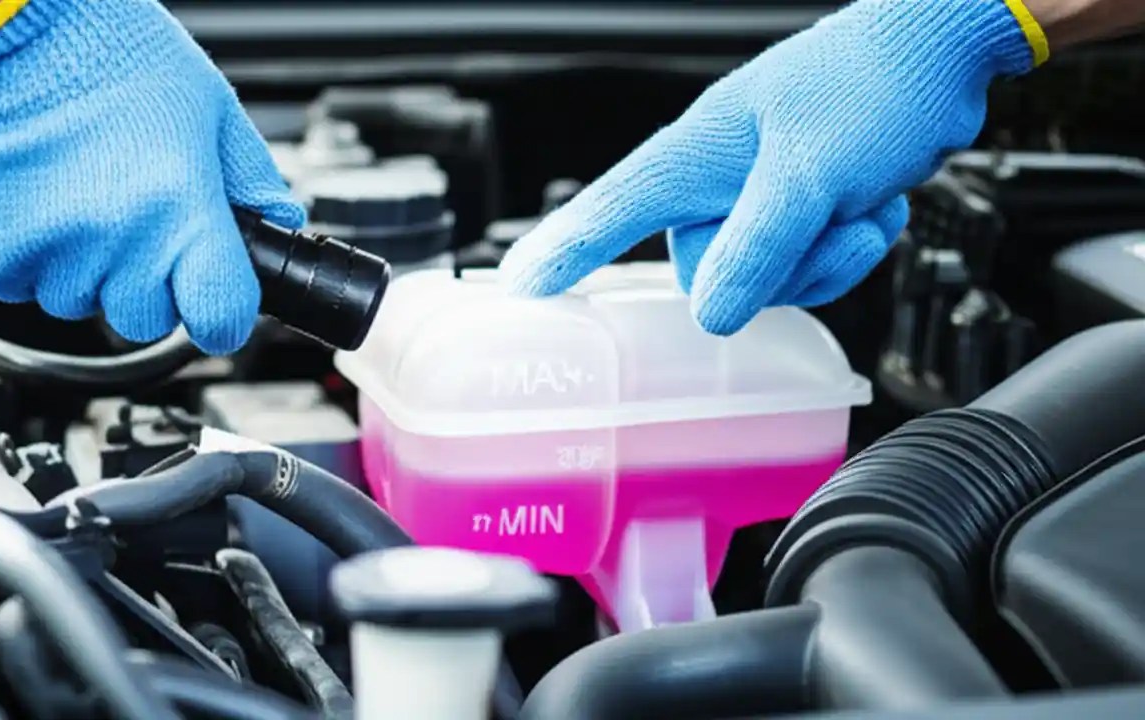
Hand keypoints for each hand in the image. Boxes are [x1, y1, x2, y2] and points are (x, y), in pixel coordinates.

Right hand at [0, 0, 303, 354]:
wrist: (13, 22)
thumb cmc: (115, 53)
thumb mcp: (211, 108)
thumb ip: (251, 178)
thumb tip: (281, 224)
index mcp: (182, 211)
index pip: (220, 321)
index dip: (224, 318)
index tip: (217, 306)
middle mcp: (117, 240)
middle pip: (147, 320)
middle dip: (149, 285)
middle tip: (138, 224)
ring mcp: (50, 250)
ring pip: (80, 304)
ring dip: (87, 270)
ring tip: (84, 198)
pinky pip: (19, 287)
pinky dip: (31, 259)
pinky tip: (42, 204)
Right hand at [500, 0, 1041, 334]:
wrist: (941, 53)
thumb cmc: (870, 85)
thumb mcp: (809, 176)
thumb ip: (756, 248)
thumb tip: (712, 316)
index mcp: (695, 156)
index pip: (610, 211)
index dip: (565, 251)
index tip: (522, 286)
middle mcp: (718, 178)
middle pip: (708, 274)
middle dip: (775, 266)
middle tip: (820, 221)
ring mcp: (759, 194)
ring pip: (764, 279)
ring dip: (823, 256)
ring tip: (856, 203)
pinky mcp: (799, 208)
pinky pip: (805, 265)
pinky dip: (847, 245)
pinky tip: (870, 203)